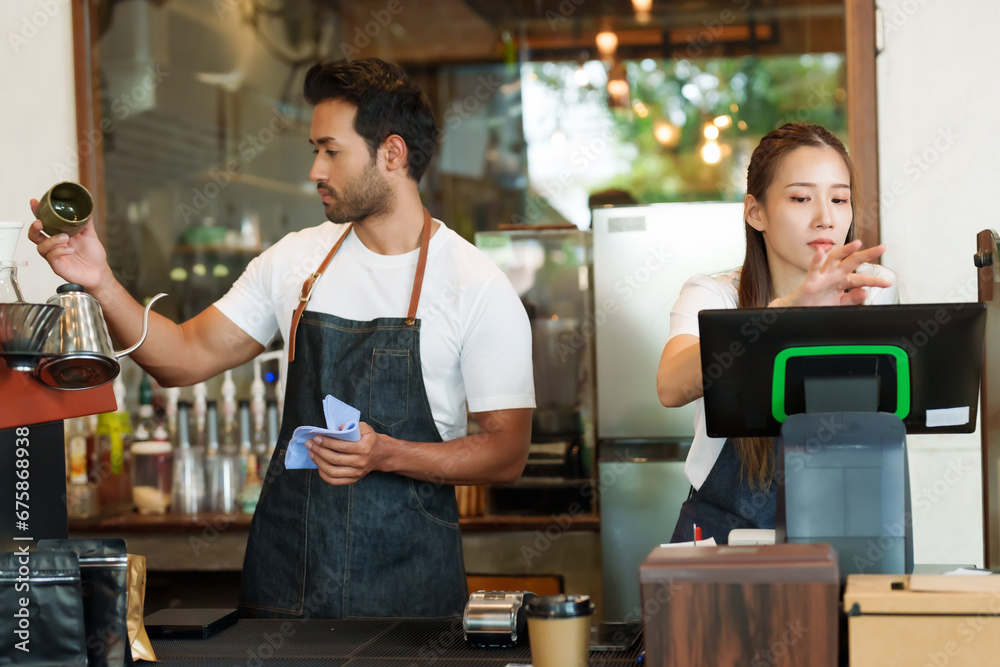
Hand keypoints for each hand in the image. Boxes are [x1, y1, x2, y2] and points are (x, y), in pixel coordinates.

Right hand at [26, 199, 112, 291]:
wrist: (100, 272)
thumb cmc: (93, 256)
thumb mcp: (90, 235)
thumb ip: (86, 222)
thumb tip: (85, 208)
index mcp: (59, 236)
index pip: (44, 223)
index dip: (37, 213)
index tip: (34, 203)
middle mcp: (54, 246)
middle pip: (34, 236)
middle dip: (34, 228)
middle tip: (40, 223)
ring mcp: (55, 256)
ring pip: (42, 247)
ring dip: (52, 240)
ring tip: (65, 238)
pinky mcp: (58, 266)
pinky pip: (52, 257)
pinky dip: (59, 251)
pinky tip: (70, 250)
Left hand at [306, 421, 381, 485]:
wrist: (380, 455)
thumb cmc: (370, 440)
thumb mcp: (366, 429)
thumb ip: (353, 426)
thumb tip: (338, 429)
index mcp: (364, 448)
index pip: (342, 447)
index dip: (327, 443)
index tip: (317, 438)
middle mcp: (360, 462)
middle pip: (335, 459)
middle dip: (319, 451)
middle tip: (310, 444)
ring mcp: (357, 473)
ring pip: (333, 472)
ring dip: (319, 463)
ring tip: (311, 454)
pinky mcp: (353, 480)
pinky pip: (335, 481)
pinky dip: (324, 475)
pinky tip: (318, 466)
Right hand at [771, 240, 890, 307]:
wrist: (800, 312)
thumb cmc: (818, 305)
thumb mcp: (839, 304)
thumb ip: (852, 299)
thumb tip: (864, 292)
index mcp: (843, 281)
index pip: (862, 278)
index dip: (875, 281)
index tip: (888, 283)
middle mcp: (834, 275)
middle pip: (852, 262)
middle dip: (867, 255)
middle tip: (881, 248)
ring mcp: (822, 276)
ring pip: (834, 259)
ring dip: (845, 250)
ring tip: (857, 244)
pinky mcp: (810, 281)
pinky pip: (813, 269)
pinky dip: (816, 260)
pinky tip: (820, 252)